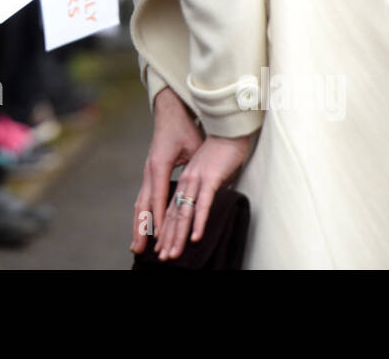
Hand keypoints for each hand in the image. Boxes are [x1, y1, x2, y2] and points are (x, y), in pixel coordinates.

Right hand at [131, 86, 202, 253]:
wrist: (170, 111)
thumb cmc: (184, 128)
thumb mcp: (194, 147)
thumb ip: (198, 167)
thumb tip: (214, 185)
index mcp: (159, 165)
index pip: (157, 196)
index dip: (157, 218)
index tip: (158, 237)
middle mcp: (149, 171)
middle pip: (142, 205)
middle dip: (141, 229)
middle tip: (139, 250)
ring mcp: (148, 172)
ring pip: (140, 204)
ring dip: (138, 226)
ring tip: (137, 246)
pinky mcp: (150, 173)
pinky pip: (144, 198)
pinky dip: (142, 215)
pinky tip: (143, 228)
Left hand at [131, 88, 252, 259]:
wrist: (229, 130)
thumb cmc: (221, 152)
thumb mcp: (208, 174)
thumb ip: (204, 189)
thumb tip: (205, 203)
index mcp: (184, 181)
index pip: (170, 209)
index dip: (164, 230)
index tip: (159, 246)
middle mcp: (185, 182)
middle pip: (173, 215)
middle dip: (167, 239)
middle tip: (162, 258)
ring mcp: (195, 180)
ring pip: (184, 213)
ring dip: (178, 236)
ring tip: (173, 254)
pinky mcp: (209, 179)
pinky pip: (203, 205)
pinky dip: (198, 222)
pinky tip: (196, 237)